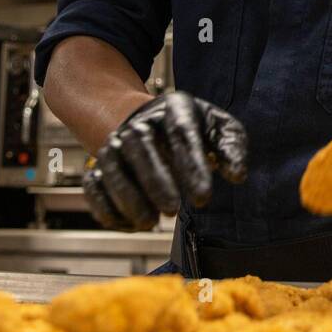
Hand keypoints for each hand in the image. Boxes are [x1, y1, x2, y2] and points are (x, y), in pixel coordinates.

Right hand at [84, 91, 247, 230]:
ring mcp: (115, 144)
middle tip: (172, 210)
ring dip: (128, 198)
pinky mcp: (98, 167)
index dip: (192, 166)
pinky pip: (94, 187)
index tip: (203, 198)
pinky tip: (127, 223)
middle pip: (141, 147)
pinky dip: (106, 207)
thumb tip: (237, 175)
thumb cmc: (191, 128)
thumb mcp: (218, 128)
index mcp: (174, 108)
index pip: (182, 133)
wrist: (147, 121)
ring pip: (112, 168)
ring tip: (149, 222)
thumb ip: (231, 149)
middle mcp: (139, 124)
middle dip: (155, 182)